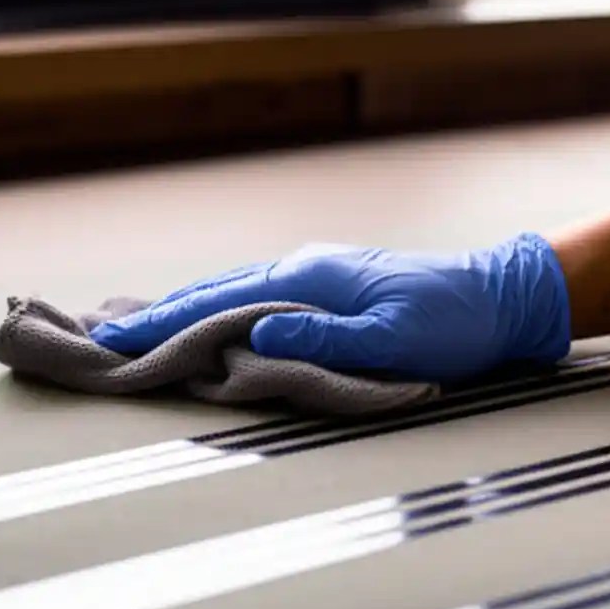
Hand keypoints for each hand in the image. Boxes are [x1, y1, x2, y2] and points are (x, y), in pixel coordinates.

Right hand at [89, 233, 571, 382]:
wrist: (505, 295)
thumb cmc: (455, 322)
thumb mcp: (394, 339)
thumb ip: (325, 339)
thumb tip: (253, 335)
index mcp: (312, 280)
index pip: (222, 303)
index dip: (167, 323)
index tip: (113, 337)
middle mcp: (307, 269)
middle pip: (219, 292)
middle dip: (162, 313)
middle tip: (104, 333)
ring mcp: (322, 274)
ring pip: (239, 292)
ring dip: (190, 309)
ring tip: (143, 324)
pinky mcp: (338, 288)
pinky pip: (265, 297)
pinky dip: (228, 307)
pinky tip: (218, 318)